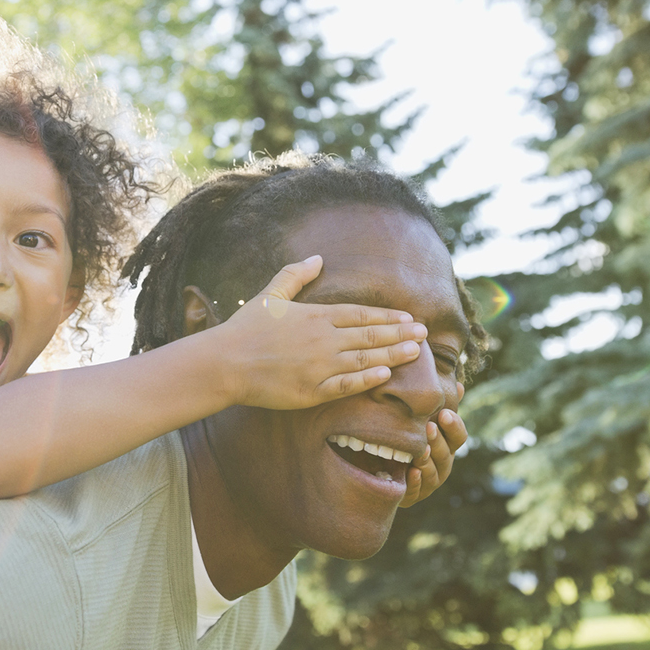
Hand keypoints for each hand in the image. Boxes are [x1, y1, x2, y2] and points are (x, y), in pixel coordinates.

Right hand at [220, 258, 427, 408]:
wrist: (225, 363)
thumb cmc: (244, 329)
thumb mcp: (270, 296)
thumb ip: (295, 275)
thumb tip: (318, 258)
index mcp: (315, 316)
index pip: (361, 314)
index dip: (387, 316)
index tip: (409, 317)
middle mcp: (322, 340)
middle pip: (370, 335)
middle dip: (400, 334)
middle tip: (425, 333)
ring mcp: (319, 367)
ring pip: (365, 359)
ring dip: (393, 354)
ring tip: (416, 352)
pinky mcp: (311, 391)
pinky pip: (347, 385)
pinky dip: (368, 379)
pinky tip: (386, 374)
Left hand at [402, 383, 466, 506]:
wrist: (376, 467)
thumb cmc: (402, 437)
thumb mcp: (417, 419)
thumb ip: (434, 405)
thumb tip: (459, 385)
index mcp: (446, 445)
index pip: (458, 436)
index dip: (453, 426)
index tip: (443, 413)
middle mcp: (441, 464)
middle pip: (446, 454)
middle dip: (438, 440)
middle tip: (428, 427)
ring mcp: (429, 481)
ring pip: (434, 473)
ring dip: (428, 461)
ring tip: (421, 450)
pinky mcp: (413, 495)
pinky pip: (417, 491)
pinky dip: (416, 482)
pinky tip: (412, 472)